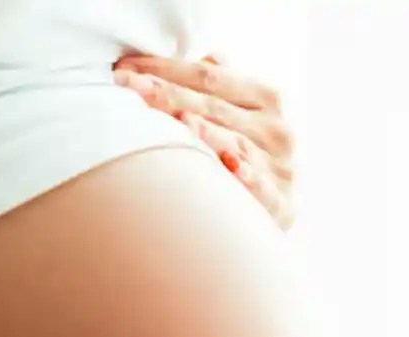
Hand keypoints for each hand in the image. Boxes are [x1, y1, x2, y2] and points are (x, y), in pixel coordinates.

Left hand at [113, 54, 296, 230]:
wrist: (281, 206)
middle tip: (127, 86)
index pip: (210, 78)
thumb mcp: (245, 114)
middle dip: (167, 95)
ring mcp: (280, 166)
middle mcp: (276, 128)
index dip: (167, 69)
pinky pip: (264, 189)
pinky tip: (231, 166)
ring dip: (205, 133)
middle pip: (213, 107)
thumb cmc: (252, 154)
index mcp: (268, 98)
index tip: (126, 68)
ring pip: (235, 144)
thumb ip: (225, 86)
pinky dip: (248, 178)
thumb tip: (209, 57)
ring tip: (177, 119)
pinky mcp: (283, 202)